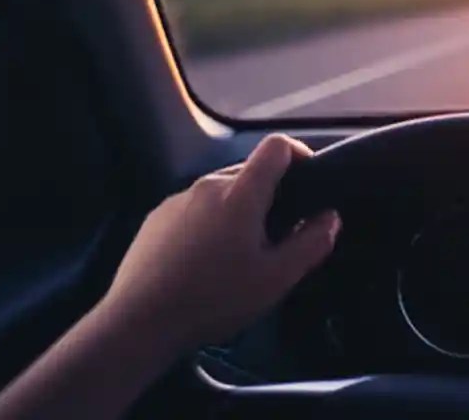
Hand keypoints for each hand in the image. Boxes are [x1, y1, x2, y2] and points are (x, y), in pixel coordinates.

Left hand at [101, 134, 340, 353]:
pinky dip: (208, 222)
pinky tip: (203, 260)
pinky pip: (193, 208)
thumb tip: (329, 217)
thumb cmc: (215, 299)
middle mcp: (208, 185)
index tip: (309, 178)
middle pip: (248, 172)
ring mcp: (176, 199)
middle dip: (269, 193)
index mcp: (240, 193)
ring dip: (237, 210)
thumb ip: (310, 243)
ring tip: (238, 251)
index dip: (298, 152)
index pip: (275, 147)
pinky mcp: (155, 217)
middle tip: (278, 233)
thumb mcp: (275, 279)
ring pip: (219, 192)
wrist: (139, 321)